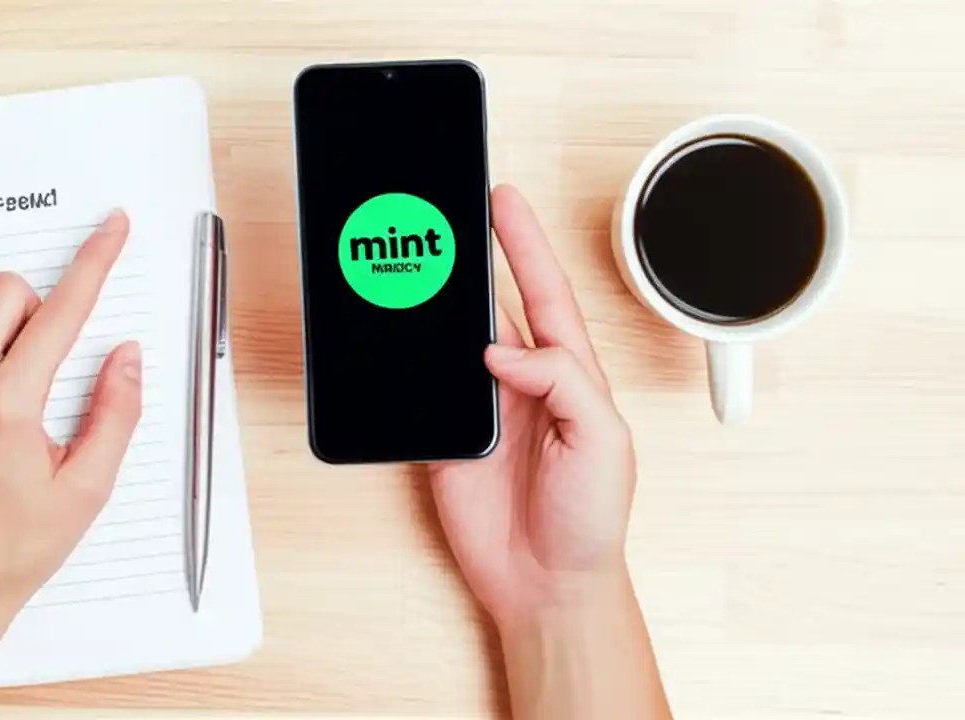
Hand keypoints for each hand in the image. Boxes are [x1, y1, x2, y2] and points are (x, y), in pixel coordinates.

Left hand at [0, 212, 143, 719]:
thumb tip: (124, 357)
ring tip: (27, 373)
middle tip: (62, 357)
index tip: (111, 229)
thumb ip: (115, 412)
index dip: (94, 262)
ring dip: (8, 317)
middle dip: (46, 305)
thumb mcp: (87, 488)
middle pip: (7, 290)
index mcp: (6, 408)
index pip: (60, 312)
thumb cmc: (14, 547)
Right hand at [429, 185, 634, 626]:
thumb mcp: (604, 441)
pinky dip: (409, 364)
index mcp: (571, 375)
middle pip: (494, 304)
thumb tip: (504, 349)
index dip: (524, 244)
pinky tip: (399, 337)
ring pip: (454, 340)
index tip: (502, 201)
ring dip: (437, 304)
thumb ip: (564, 383)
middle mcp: (525, 383)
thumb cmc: (592, 521)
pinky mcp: (450, 439)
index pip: (546, 292)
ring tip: (416, 262)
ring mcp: (486, 409)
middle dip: (475, 256)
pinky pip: (425, 392)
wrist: (548, 583)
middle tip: (448, 215)